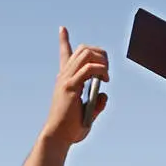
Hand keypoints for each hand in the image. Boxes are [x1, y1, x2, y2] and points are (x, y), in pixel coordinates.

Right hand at [41, 27, 108, 145]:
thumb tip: (105, 95)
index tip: (62, 28)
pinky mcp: (71, 87)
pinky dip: (100, 70)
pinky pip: (88, 69)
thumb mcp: (88, 114)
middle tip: (107, 71)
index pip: (64, 55)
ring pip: (86, 54)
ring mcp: (66, 80)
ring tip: (106, 75)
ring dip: (102, 61)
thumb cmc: (71, 129)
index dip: (64, 40)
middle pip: (82, 50)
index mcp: (65, 80)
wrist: (58, 137)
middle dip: (100, 54)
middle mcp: (64, 76)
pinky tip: (104, 80)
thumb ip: (97, 103)